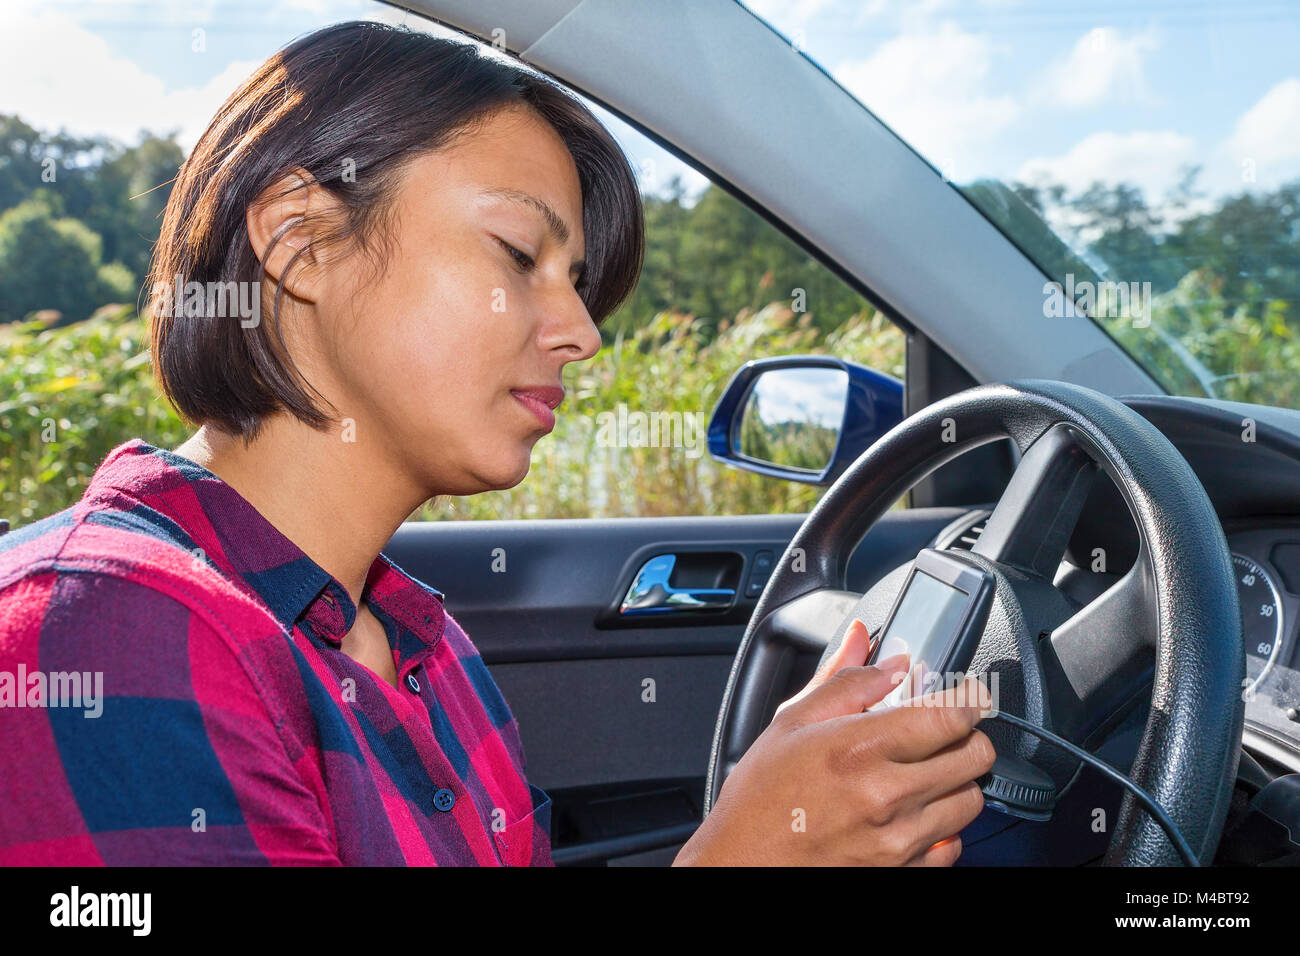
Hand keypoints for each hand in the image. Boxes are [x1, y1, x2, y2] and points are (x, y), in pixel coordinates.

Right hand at [674, 618, 994, 865]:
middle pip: (975, 756)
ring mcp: (898, 839)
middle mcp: (886, 796)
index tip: (967, 695)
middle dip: (966, 736)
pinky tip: (912, 813)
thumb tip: (883, 653)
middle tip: (943, 731)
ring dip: (956, 781)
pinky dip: (942, 827)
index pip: (949, 717)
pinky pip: (953, 845)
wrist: (744, 864)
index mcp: (858, 748)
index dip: (968, 699)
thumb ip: (844, 681)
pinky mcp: (903, 871)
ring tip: (922, 773)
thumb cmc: (760, 799)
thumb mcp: (790, 723)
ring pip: (971, 800)